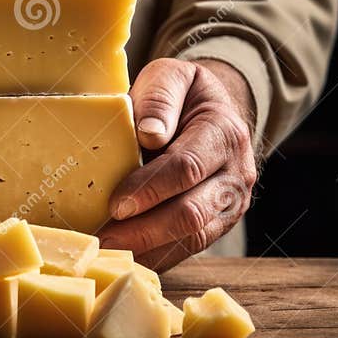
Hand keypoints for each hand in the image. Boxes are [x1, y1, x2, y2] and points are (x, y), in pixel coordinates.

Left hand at [97, 58, 258, 271]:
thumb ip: (161, 97)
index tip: (115, 204)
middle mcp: (235, 174)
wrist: (212, 112)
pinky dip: (154, 257)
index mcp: (224, 133)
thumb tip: (149, 133)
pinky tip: (121, 261)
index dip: (150, 189)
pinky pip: (186, 250)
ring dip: (146, 250)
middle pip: (191, 213)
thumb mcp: (172, 76)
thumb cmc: (181, 94)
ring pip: (191, 239)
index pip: (186, 168)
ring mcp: (230, 205)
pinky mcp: (217, 226)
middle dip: (144, 230)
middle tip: (102, 242)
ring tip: (104, 257)